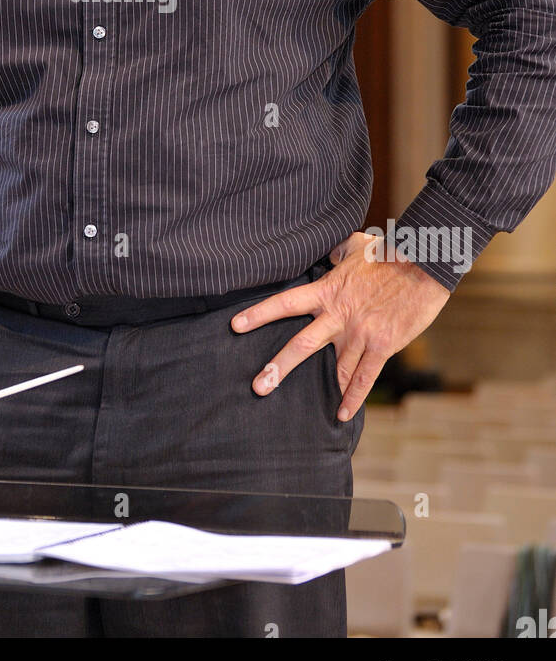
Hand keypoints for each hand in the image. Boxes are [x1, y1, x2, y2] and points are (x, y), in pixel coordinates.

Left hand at [230, 231, 451, 420]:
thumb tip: (326, 254)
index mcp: (328, 291)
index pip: (286, 303)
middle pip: (302, 344)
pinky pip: (364, 377)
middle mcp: (339, 315)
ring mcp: (360, 333)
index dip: (259, 314)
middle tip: (258, 386)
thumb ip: (336, 253)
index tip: (236, 325)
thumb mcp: (355, 245)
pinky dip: (353, 398)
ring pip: (334, 368)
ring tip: (301, 415)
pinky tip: (342, 414)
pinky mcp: (382, 346)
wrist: (424, 265)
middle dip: (278, 367)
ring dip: (321, 391)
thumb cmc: (390, 253)